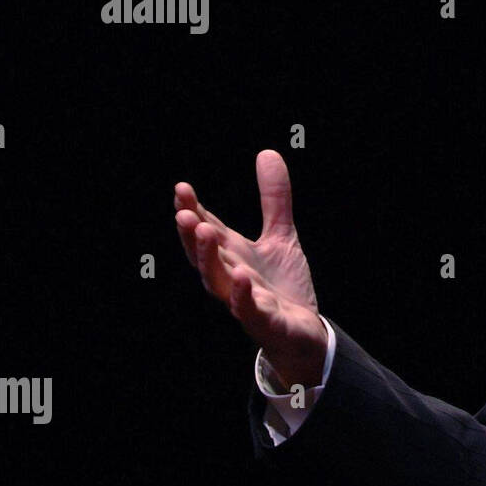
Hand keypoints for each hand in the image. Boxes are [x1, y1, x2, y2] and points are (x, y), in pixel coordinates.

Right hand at [174, 150, 327, 389]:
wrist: (303, 333)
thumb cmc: (282, 287)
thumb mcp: (281, 235)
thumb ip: (274, 198)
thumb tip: (267, 152)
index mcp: (231, 256)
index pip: (207, 231)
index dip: (192, 211)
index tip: (181, 188)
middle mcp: (232, 278)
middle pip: (204, 257)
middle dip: (192, 236)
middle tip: (183, 213)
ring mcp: (246, 302)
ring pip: (219, 283)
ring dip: (209, 260)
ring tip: (205, 232)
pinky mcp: (266, 322)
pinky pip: (249, 311)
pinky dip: (243, 296)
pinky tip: (241, 276)